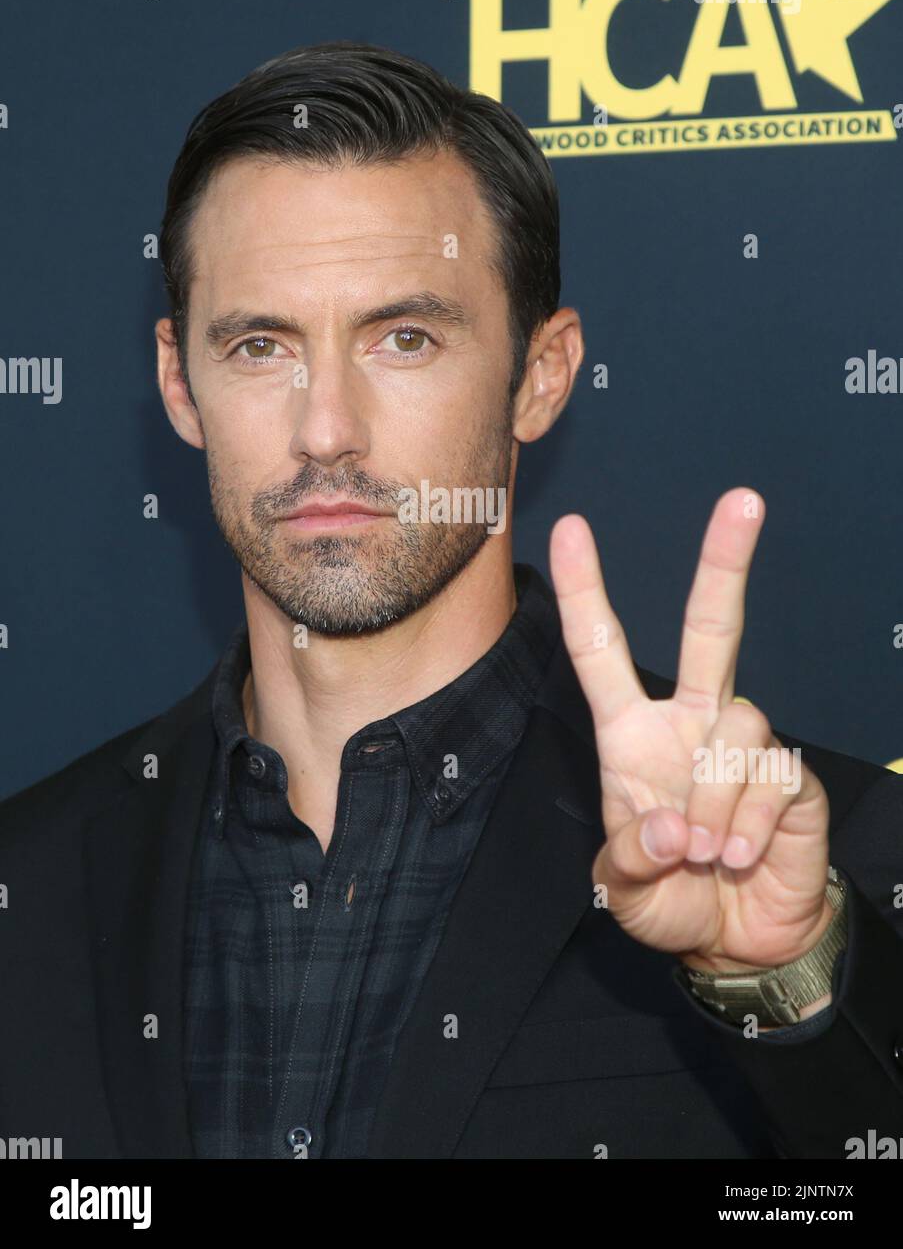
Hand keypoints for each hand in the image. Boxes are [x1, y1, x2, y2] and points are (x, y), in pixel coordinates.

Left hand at [549, 488, 832, 973]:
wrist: (738, 942)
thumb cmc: (670, 899)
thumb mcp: (622, 890)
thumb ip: (631, 859)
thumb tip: (672, 825)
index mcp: (632, 735)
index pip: (603, 652)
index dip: (587, 592)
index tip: (572, 530)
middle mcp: (690, 723)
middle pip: (711, 629)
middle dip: (726, 563)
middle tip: (744, 500)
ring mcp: (742, 744)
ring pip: (736, 725)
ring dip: (712, 799)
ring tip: (707, 852)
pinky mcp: (789, 775)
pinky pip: (769, 775)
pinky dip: (749, 823)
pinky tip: (741, 853)